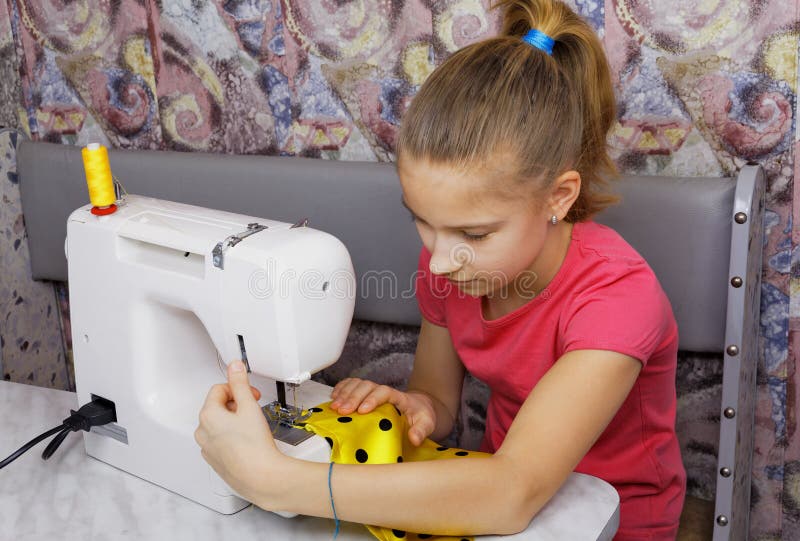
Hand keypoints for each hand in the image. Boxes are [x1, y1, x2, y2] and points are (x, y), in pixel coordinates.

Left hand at [194, 360, 281, 502]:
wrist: (260, 476)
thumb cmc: (254, 445)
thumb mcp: (249, 406)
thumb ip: (240, 383)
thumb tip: (234, 366)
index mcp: (208, 415)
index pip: (219, 389)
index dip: (237, 388)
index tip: (251, 394)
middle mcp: (202, 431)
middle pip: (217, 406)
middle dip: (235, 404)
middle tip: (253, 409)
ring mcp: (207, 448)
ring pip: (218, 424)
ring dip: (233, 420)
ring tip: (251, 427)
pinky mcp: (215, 460)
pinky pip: (220, 441)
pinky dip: (232, 437)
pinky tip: (247, 442)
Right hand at [330, 378, 436, 445]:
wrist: (419, 407)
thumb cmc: (421, 415)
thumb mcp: (427, 424)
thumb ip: (422, 430)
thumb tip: (414, 438)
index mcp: (399, 397)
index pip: (384, 391)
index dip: (373, 398)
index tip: (363, 410)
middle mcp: (385, 391)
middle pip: (367, 386)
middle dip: (353, 397)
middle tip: (342, 411)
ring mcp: (374, 391)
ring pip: (358, 384)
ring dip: (345, 393)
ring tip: (334, 407)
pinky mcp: (367, 393)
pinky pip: (352, 385)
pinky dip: (342, 388)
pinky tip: (334, 396)